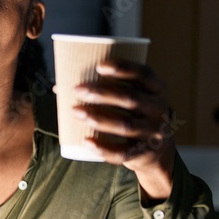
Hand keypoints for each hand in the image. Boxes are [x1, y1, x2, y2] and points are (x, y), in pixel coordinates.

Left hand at [72, 59, 176, 199]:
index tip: (99, 66)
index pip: (144, 74)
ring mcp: (153, 132)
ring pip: (125, 125)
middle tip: (77, 90)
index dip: (123, 68)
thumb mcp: (132, 98)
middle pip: (130, 98)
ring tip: (75, 111)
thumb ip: (105, 88)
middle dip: (102, 93)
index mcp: (157, 89)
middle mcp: (159, 109)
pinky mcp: (143, 153)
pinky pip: (123, 152)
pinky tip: (86, 141)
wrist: (156, 150)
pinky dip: (103, 148)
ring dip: (99, 118)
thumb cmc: (134, 115)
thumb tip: (59, 87)